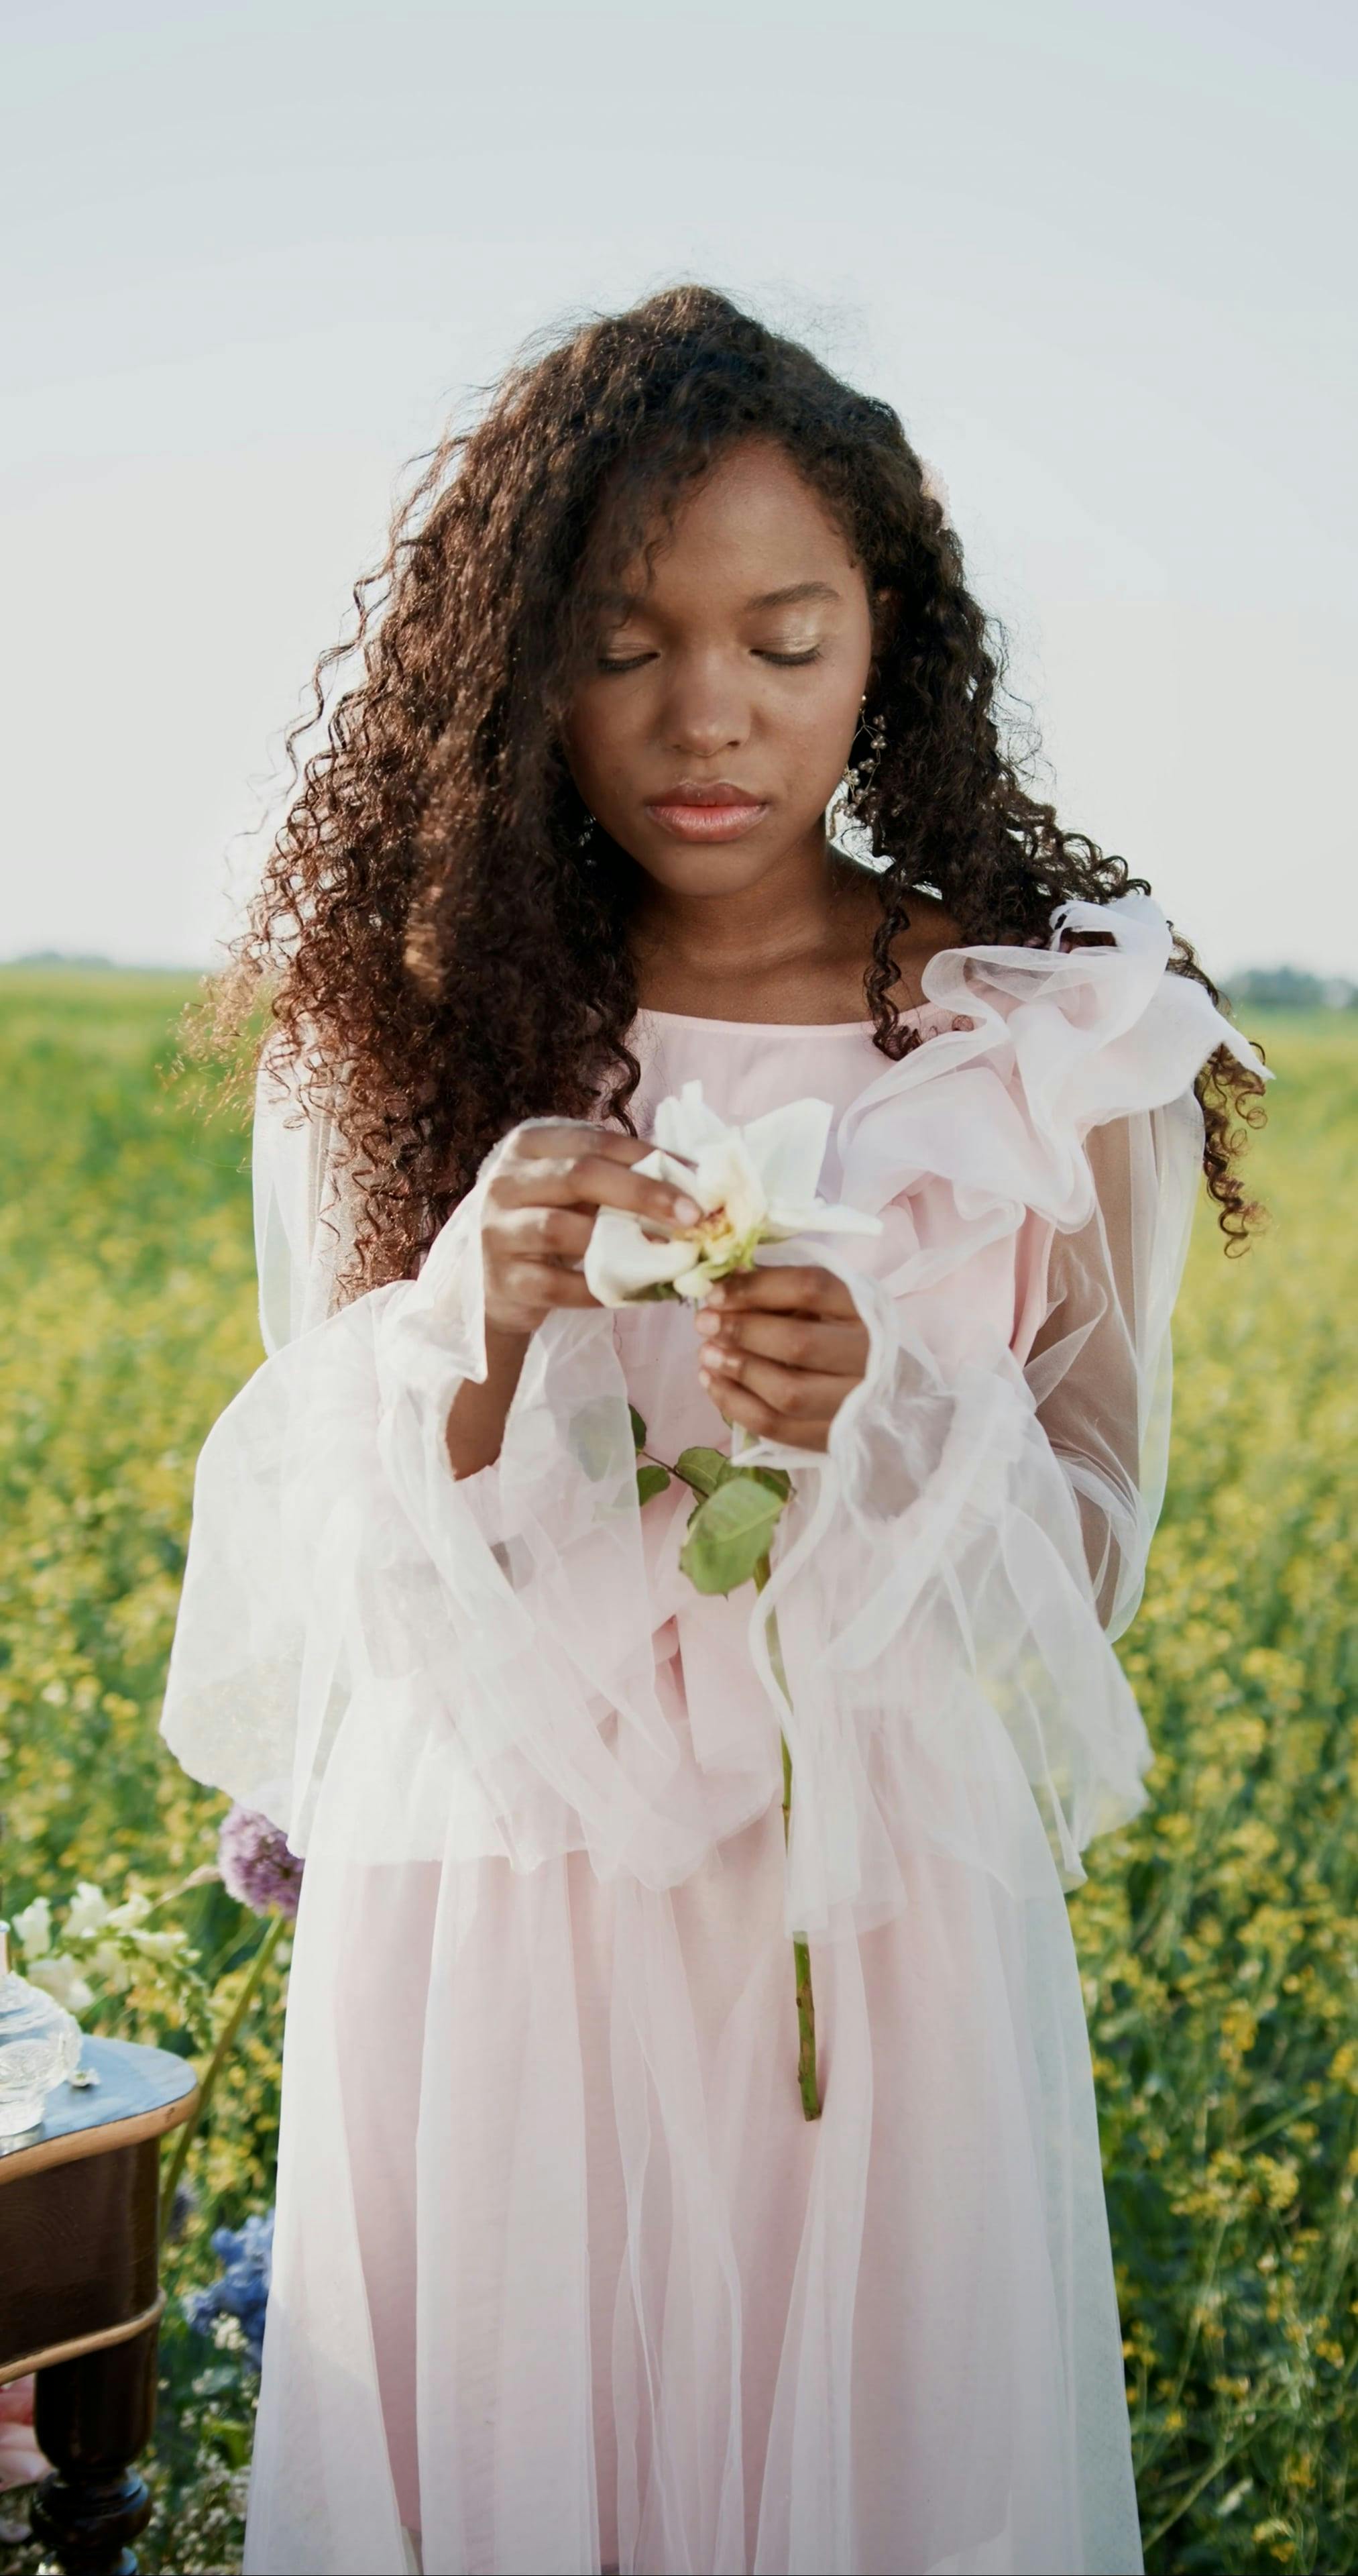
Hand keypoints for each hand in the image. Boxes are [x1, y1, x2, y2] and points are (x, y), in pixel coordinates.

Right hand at [481, 1120, 701, 1336]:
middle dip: (642, 1193)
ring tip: (668, 1254)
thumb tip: (694, 1177)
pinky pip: (559, 1284)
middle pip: (579, 1176)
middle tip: (691, 1215)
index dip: (649, 1157)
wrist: (495, 1283)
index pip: (595, 1141)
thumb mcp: (573, 1191)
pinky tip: (634, 1291)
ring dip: (621, 1243)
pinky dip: (600, 1288)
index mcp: (529, 1146)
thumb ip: (618, 1177)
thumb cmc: (548, 1222)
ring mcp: (498, 1231)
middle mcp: (506, 1182)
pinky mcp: (504, 1280)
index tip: (697, 1177)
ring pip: (562, 1229)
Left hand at [694, 1264, 869, 1452]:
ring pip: (787, 1393)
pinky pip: (777, 1429)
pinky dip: (736, 1405)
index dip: (757, 1287)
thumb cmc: (851, 1341)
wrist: (898, 1400)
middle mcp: (868, 1359)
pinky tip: (713, 1383)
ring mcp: (854, 1406)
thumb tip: (725, 1277)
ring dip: (737, 1372)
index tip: (716, 1292)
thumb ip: (784, 1292)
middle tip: (704, 1323)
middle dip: (741, 1331)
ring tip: (705, 1354)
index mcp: (869, 1312)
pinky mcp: (833, 1441)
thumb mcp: (831, 1307)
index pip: (811, 1289)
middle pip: (798, 1343)